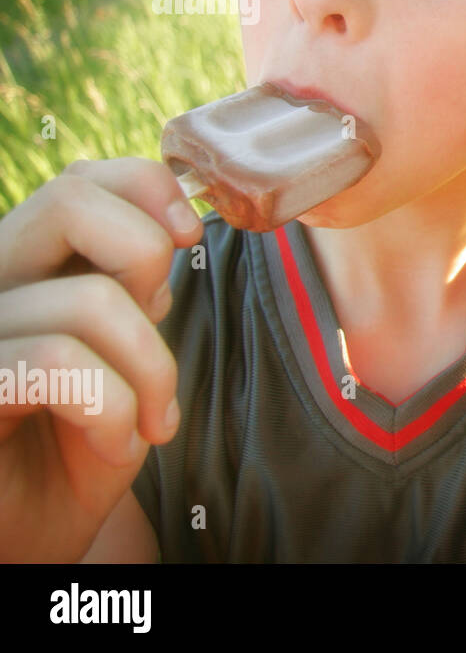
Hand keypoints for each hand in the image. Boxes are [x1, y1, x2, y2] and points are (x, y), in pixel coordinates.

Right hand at [0, 159, 202, 560]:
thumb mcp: (121, 358)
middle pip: (68, 200)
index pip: (79, 177)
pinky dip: (113, 407)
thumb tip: (168, 229)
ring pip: (89, 299)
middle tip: (160, 318)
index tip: (189, 234)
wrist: (27, 537)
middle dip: (144, 255)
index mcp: (26, 267)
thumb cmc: (73, 450)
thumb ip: (130, 291)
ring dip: (151, 369)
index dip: (145, 186)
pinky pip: (58, 363)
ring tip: (148, 420)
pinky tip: (116, 442)